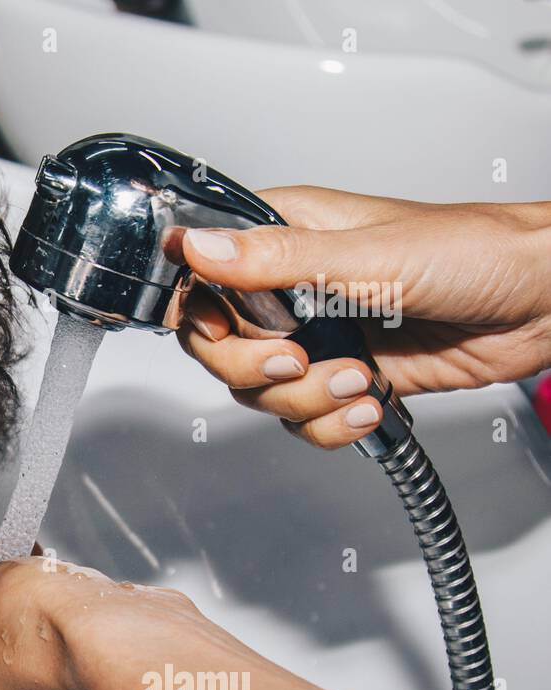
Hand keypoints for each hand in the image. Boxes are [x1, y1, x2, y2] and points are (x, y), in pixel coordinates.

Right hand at [177, 188, 550, 448]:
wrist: (542, 302)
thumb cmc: (477, 252)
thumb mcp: (370, 253)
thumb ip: (280, 257)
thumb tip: (200, 247)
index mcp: (287, 237)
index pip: (203, 279)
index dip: (203, 316)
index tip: (233, 334)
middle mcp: (292, 289)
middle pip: (219, 347)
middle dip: (254, 370)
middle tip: (299, 361)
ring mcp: (318, 337)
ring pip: (260, 391)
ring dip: (305, 400)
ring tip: (359, 380)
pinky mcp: (346, 378)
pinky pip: (303, 418)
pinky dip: (330, 425)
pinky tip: (367, 405)